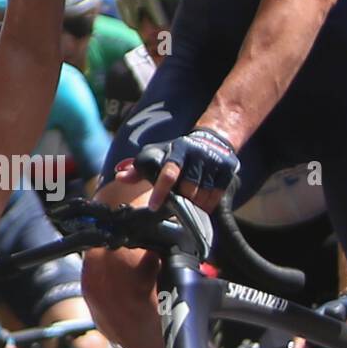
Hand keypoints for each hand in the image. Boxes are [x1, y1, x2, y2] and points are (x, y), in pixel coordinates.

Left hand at [124, 127, 238, 210]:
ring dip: (193, 204)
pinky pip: (216, 196)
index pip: (168, 173)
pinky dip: (207, 205)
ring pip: (202, 194)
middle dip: (179, 199)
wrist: (211, 140)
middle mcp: (196, 155)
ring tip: (187, 206)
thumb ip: (138, 168)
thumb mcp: (157, 154)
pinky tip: (201, 206)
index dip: (160, 191)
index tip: (154, 207)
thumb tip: (119, 176)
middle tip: (174, 206)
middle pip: (187, 187)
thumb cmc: (177, 153)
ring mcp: (213, 163)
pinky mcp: (226, 172)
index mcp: (176, 151)